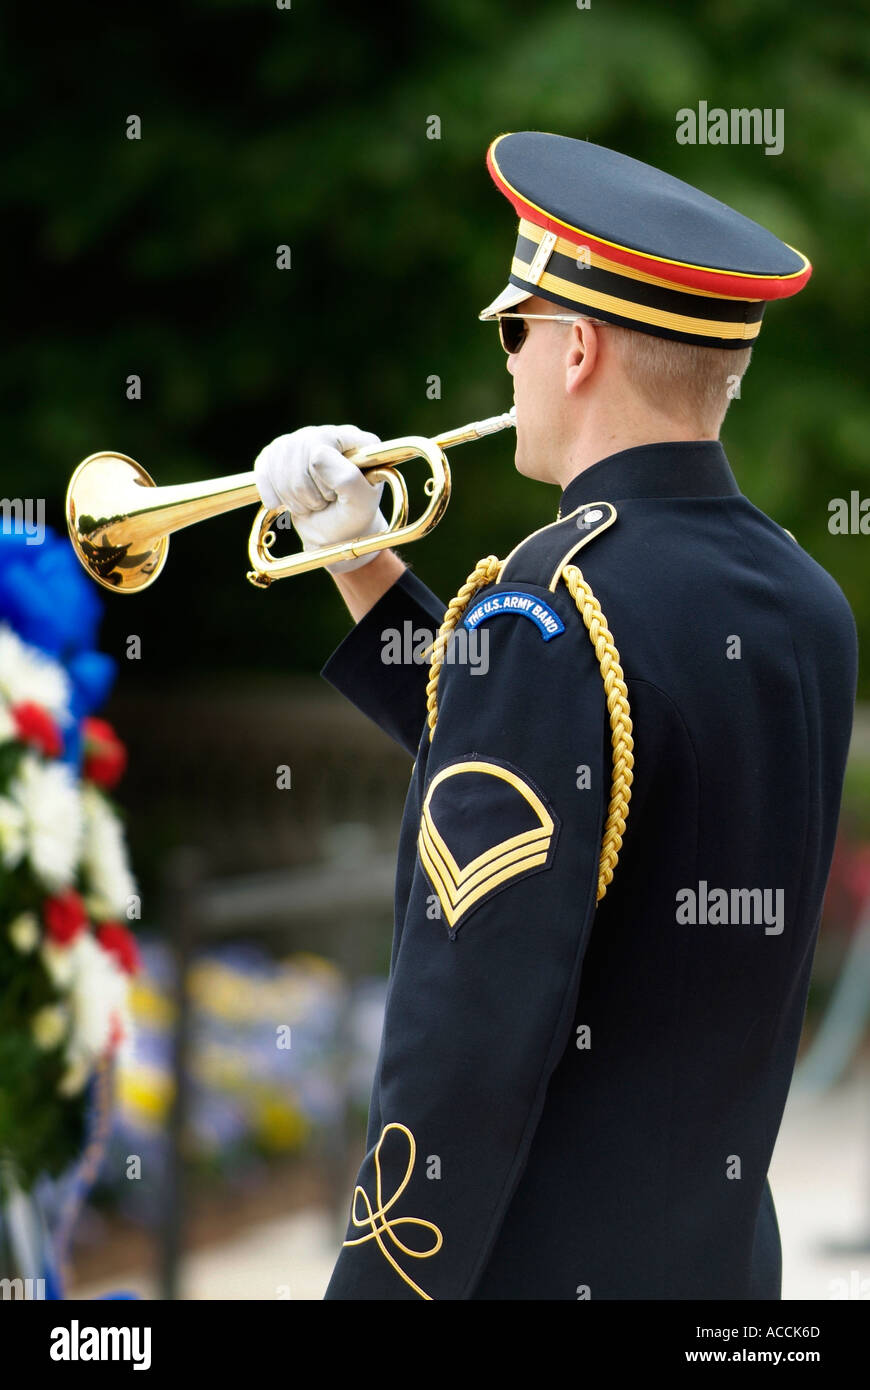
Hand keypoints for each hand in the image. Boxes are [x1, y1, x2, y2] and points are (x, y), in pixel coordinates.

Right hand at [254, 424, 390, 573]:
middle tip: (322, 503)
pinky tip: (282, 503)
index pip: (323, 442)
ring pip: (279, 457)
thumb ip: (347, 477)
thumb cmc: (352, 517)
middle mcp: (330, 433)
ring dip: (290, 494)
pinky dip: (271, 491)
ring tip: (309, 505)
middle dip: (305, 489)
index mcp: (357, 441)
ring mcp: (304, 441)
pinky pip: (264, 465)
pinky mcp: (281, 454)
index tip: (335, 495)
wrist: (334, 535)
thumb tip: (316, 454)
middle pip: (298, 448)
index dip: (322, 475)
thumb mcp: (360, 503)